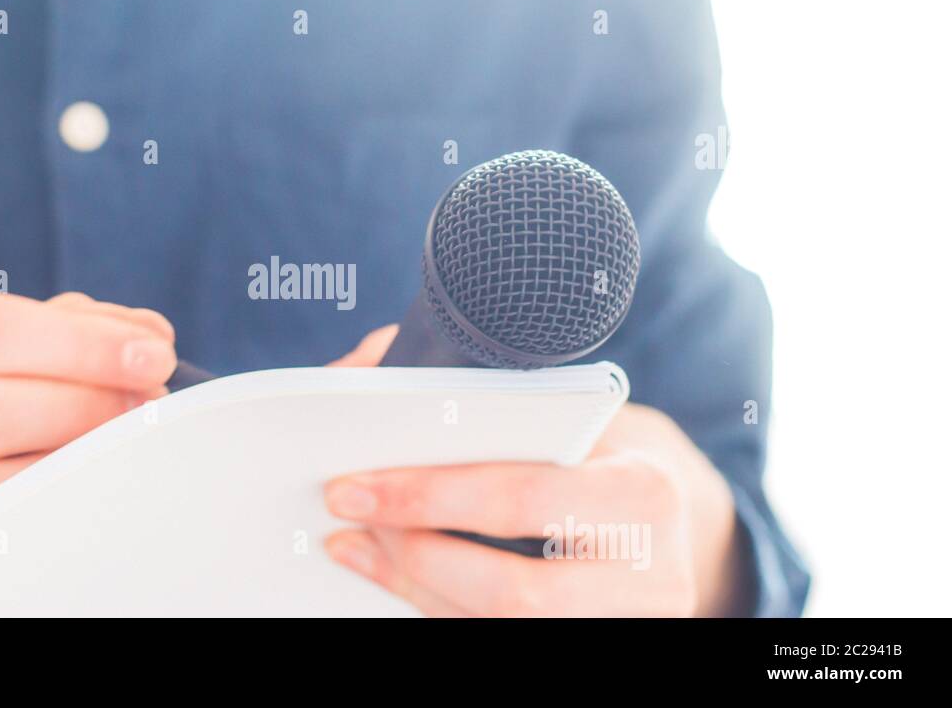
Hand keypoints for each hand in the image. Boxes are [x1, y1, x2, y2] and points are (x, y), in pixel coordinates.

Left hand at [322, 326, 748, 616]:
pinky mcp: (593, 645)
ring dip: (412, 588)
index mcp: (642, 494)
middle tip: (346, 518)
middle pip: (506, 587)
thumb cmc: (603, 456)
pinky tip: (394, 577)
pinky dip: (435, 609)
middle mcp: (649, 575)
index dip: (426, 495)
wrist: (672, 523)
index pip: (519, 498)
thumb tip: (362, 374)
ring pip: (495, 626)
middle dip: (410, 552)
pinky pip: (493, 637)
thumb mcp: (573, 416)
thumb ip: (486, 393)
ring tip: (357, 548)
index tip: (355, 484)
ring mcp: (623, 625)